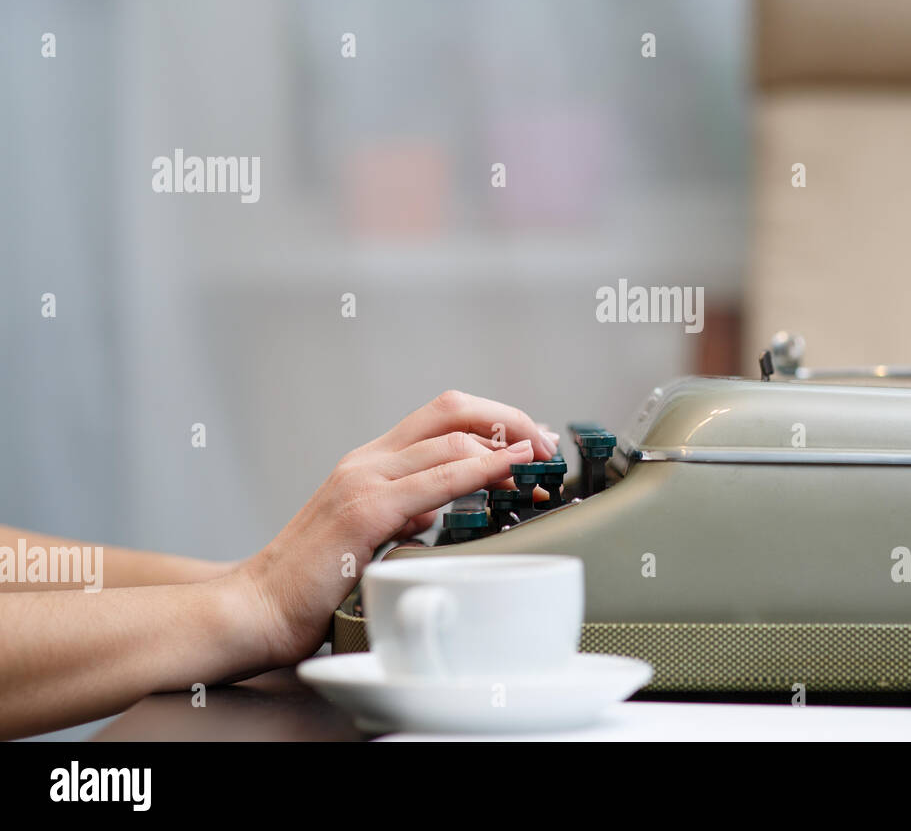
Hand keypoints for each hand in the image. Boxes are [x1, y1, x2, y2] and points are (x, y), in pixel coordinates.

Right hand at [230, 390, 558, 667]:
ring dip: (506, 444)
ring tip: (538, 463)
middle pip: (453, 409)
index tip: (530, 442)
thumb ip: (401, 513)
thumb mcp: (365, 535)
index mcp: (371, 463)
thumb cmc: (310, 582)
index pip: (444, 416)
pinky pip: (435, 479)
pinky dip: (481, 469)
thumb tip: (436, 508)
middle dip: (510, 419)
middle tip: (545, 445)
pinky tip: (509, 472)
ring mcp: (363, 481)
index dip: (495, 420)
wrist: (256, 609)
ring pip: (450, 438)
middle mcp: (367, 461)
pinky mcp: (363, 511)